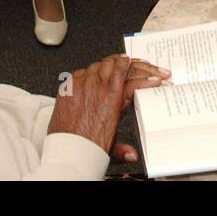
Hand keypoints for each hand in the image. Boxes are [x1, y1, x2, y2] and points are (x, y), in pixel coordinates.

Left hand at [47, 55, 169, 155]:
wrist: (67, 150)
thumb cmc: (87, 147)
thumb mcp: (111, 146)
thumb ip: (122, 148)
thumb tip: (132, 154)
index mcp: (113, 97)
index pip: (126, 72)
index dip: (139, 71)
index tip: (148, 74)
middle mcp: (98, 87)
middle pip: (112, 63)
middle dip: (122, 62)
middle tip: (127, 61)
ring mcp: (82, 85)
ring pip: (96, 65)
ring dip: (105, 65)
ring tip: (111, 64)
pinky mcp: (68, 87)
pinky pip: (79, 72)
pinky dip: (87, 73)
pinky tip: (90, 75)